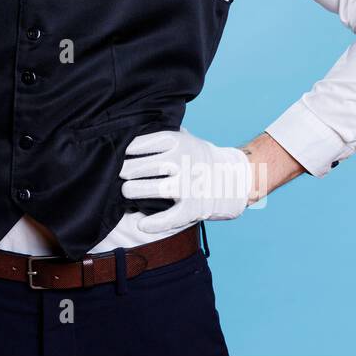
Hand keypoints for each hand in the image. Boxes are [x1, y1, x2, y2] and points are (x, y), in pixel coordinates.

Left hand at [119, 126, 252, 233]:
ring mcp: (189, 185)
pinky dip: (154, 223)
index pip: (140, 144)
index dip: (126, 152)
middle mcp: (182, 161)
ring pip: (150, 190)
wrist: (233, 177)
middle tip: (122, 174)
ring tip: (127, 191)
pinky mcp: (194, 207)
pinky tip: (142, 224)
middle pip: (140, 168)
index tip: (122, 155)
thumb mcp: (183, 137)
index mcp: (177, 141)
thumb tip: (130, 130)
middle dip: (125, 172)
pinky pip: (170, 217)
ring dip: (132, 191)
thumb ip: (161, 131)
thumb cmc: (197, 156)